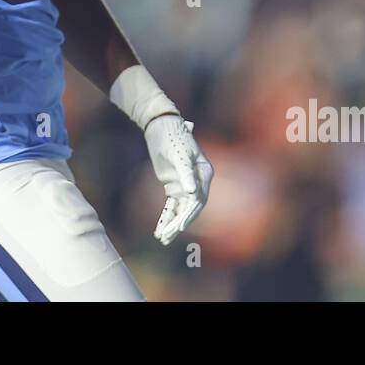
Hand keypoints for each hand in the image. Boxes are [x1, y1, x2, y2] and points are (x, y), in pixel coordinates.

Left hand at [144, 114, 213, 244]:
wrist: (160, 126)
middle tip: (168, 236)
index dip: (190, 213)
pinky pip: (172, 206)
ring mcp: (186, 185)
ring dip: (172, 223)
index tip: (180, 226)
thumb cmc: (173, 136)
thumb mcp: (178, 154)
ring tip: (162, 238)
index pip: (199, 198)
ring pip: (180, 209)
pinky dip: (166, 217)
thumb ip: (185, 173)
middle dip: (179, 222)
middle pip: (191, 207)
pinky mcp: (174, 186)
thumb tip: (193, 192)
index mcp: (204, 173)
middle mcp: (198, 181)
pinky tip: (159, 230)